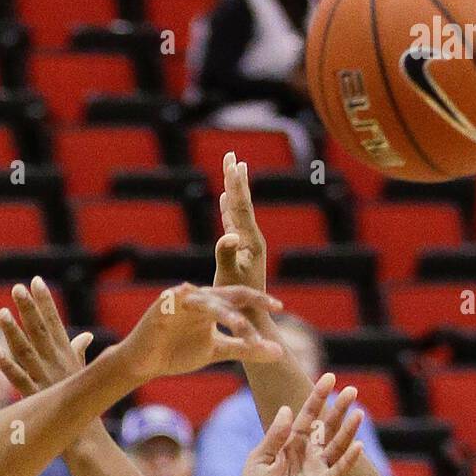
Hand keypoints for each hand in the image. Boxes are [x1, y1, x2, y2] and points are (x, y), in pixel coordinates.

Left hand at [0, 275, 93, 395]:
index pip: (55, 323)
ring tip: (3, 312)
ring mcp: (46, 379)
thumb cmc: (87, 403)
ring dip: (15, 332)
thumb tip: (86, 335)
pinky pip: (20, 380)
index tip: (36, 281)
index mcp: (67, 355)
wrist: (87, 436)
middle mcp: (57, 363)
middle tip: (17, 287)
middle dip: (29, 309)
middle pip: (40, 332)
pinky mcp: (36, 396)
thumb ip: (79, 352)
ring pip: (28, 351)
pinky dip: (9, 366)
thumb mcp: (84, 372)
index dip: (45, 302)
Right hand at [116, 282, 283, 380]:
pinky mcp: (163, 305)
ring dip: (225, 313)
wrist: (145, 363)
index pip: (241, 298)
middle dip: (250, 300)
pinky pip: (178, 301)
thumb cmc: (178, 353)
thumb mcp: (218, 350)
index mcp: (213, 306)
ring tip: (239, 325)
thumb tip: (280, 352)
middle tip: (272, 306)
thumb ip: (246, 348)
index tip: (280, 307)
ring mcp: (181, 299)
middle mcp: (200, 298)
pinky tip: (194, 301)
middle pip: (229, 295)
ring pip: (208, 301)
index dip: (260, 301)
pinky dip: (188, 301)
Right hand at [214, 151, 267, 294]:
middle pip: (241, 203)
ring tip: (232, 169)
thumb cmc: (237, 302)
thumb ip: (227, 254)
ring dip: (233, 190)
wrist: (251, 319)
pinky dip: (227, 209)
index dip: (236, 185)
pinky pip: (232, 223)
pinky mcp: (239, 252)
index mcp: (250, 242)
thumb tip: (231, 234)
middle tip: (232, 155)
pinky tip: (223, 200)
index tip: (233, 163)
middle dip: (236, 180)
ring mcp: (246, 245)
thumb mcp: (228, 277)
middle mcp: (251, 240)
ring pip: (237, 211)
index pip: (241, 207)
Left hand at [236, 375, 361, 475]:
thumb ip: (275, 436)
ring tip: (359, 412)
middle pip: (326, 427)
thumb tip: (288, 409)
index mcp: (289, 444)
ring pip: (336, 446)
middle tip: (352, 390)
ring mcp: (316, 471)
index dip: (317, 397)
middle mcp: (306, 454)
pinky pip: (338, 472)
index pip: (307, 416)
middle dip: (338, 409)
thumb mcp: (259, 459)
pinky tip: (358, 446)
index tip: (329, 377)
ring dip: (348, 430)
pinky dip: (348, 460)